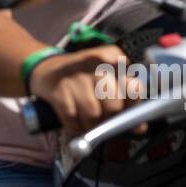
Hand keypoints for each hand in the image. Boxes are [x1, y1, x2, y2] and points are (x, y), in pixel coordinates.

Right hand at [28, 44, 145, 136]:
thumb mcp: (108, 81)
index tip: (124, 112)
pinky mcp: (58, 88)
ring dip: (90, 125)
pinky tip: (73, 119)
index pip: (134, 88)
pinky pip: (73, 120)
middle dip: (109, 120)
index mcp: (115, 58)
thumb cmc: (85, 79)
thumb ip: (127, 102)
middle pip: (114, 106)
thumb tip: (140, 128)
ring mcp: (76, 75)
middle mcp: (97, 63)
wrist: (46, 68)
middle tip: (103, 119)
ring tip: (86, 119)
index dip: (131, 107)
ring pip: (93, 115)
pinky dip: (74, 126)